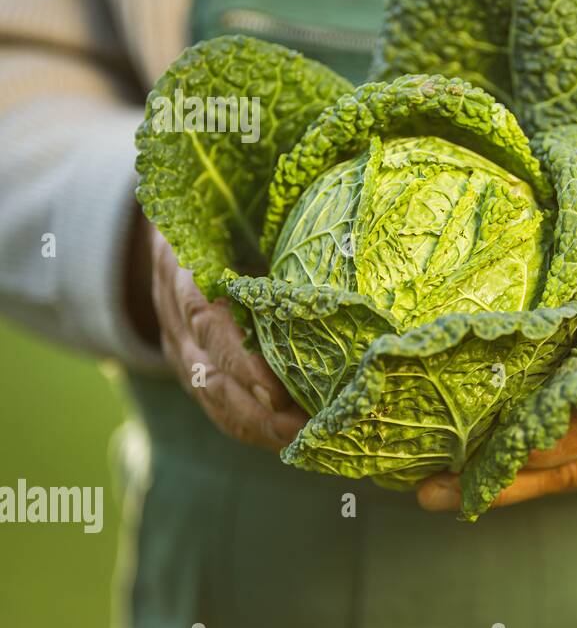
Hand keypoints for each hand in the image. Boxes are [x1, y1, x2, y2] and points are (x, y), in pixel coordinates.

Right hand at [143, 213, 306, 448]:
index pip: (205, 320)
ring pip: (213, 400)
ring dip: (260, 429)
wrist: (173, 228)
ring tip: (310, 443)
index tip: (274, 390)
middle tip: (309, 430)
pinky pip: (219, 409)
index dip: (238, 359)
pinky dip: (255, 431)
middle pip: (209, 375)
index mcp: (186, 268)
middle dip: (258, 411)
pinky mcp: (193, 370)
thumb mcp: (241, 199)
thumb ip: (282, 202)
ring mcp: (180, 348)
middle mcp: (176, 315)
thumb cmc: (227, 208)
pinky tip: (296, 442)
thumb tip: (353, 184)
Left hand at [417, 180, 576, 511]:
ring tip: (428, 488)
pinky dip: (533, 469)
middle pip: (569, 467)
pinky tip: (479, 464)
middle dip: (500, 478)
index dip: (544, 436)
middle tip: (425, 488)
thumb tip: (546, 176)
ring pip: (569, 475)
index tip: (485, 443)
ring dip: (505, 483)